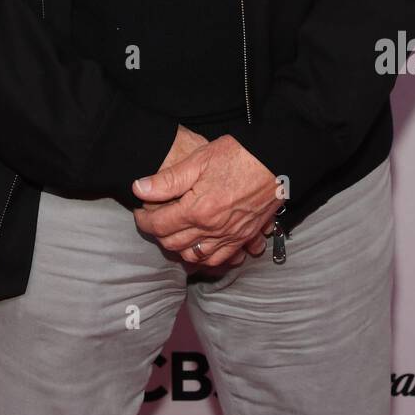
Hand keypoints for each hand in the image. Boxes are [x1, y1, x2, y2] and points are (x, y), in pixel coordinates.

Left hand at [133, 133, 282, 268]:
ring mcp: (230, 237)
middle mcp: (213, 230)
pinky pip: (219, 259)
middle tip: (153, 219)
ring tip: (173, 232)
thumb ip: (167, 180)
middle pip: (174, 244)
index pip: (159, 226)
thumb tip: (139, 188)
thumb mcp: (199, 160)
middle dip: (158, 234)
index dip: (143, 221)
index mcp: (198, 210)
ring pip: (194, 256)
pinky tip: (198, 247)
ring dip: (178, 248)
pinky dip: (204, 258)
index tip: (138, 212)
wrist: (275, 160)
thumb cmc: (238, 155)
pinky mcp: (244, 238)